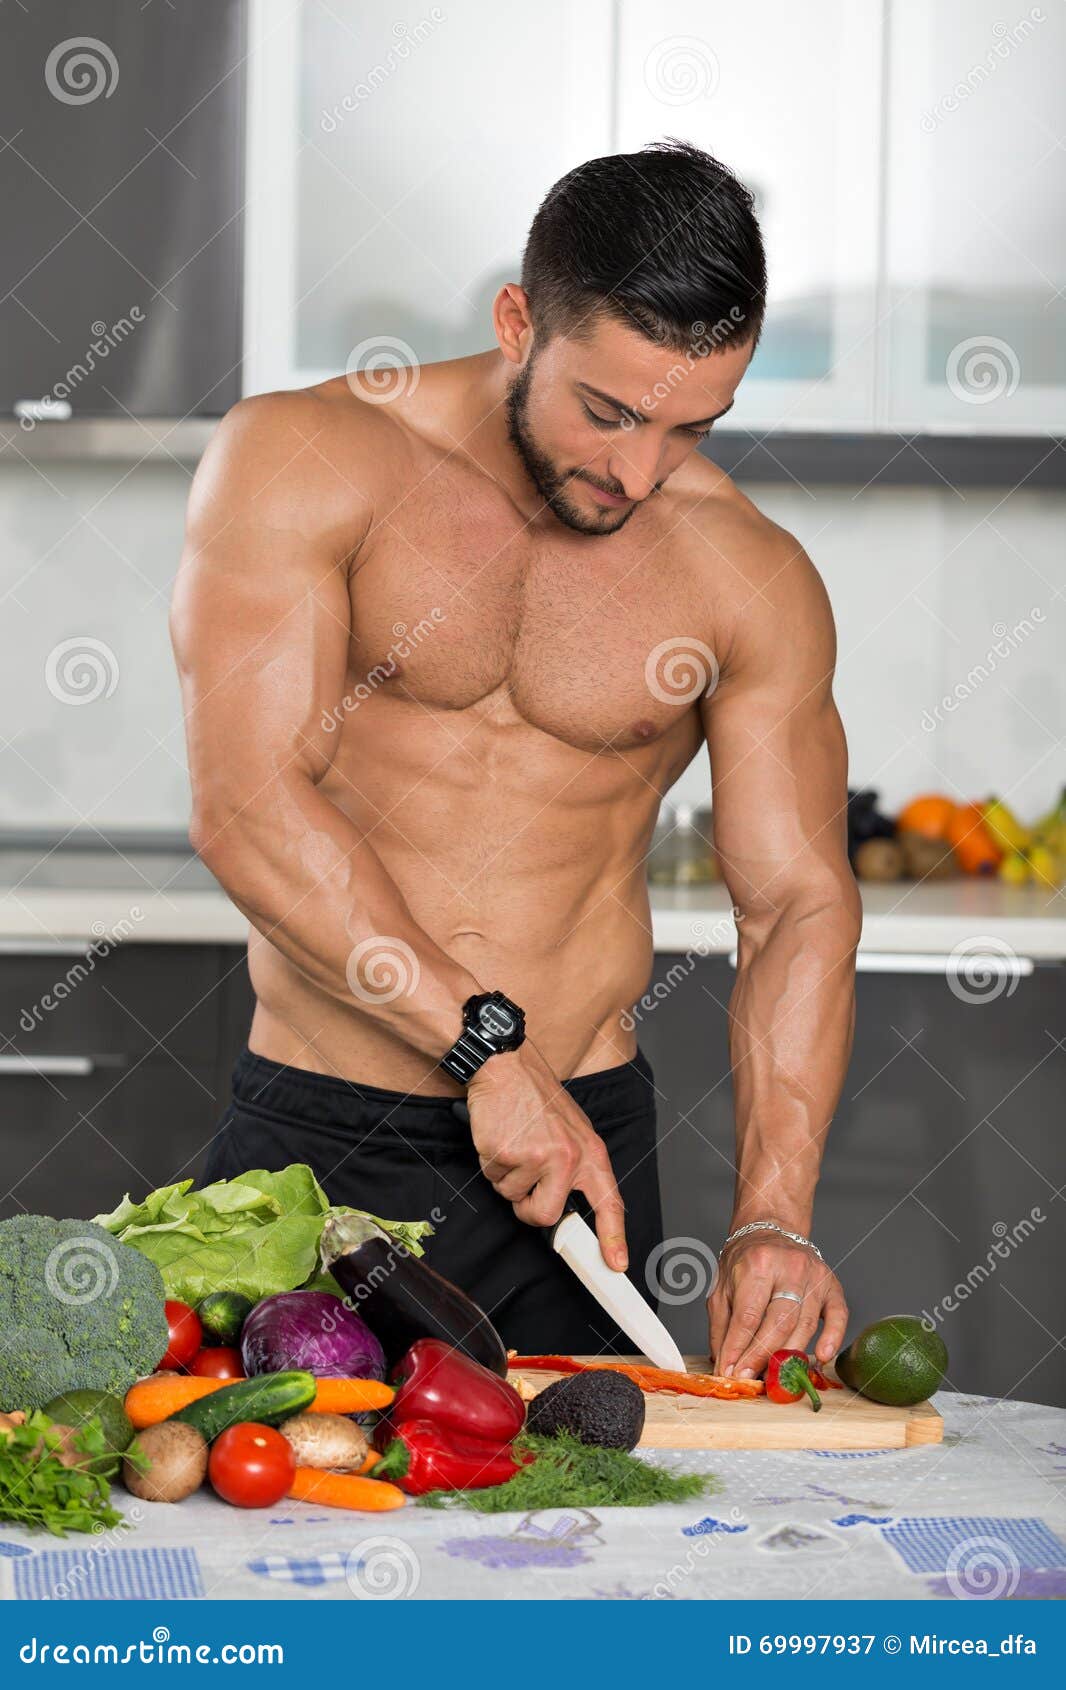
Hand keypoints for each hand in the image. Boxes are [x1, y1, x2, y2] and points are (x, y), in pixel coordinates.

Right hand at [465, 1043, 627, 1269]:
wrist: (507, 1066)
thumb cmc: (537, 1098)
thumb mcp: (571, 1129)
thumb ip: (573, 1167)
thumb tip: (564, 1205)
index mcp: (590, 1153)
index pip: (609, 1202)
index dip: (614, 1237)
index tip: (617, 1265)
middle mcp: (567, 1157)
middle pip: (545, 1215)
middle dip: (528, 1209)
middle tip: (524, 1184)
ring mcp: (536, 1157)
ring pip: (512, 1196)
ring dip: (507, 1176)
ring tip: (514, 1142)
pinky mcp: (506, 1153)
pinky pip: (492, 1178)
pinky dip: (491, 1163)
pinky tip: (500, 1136)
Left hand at [708, 1230, 847, 1378]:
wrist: (772, 1230)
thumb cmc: (746, 1262)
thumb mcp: (722, 1287)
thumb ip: (722, 1327)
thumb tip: (724, 1365)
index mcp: (757, 1264)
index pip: (749, 1315)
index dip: (739, 1348)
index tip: (731, 1372)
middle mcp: (789, 1267)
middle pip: (779, 1322)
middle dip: (763, 1355)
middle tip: (750, 1378)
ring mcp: (814, 1275)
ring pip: (805, 1324)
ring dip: (790, 1356)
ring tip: (775, 1376)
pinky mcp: (832, 1285)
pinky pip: (839, 1315)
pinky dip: (832, 1338)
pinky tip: (822, 1357)